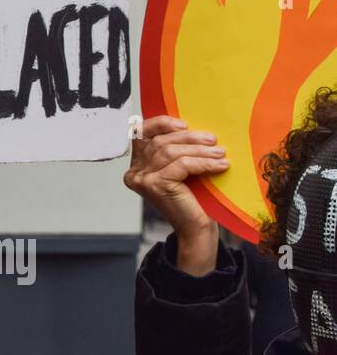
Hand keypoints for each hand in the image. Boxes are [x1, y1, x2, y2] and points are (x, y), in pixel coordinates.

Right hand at [123, 116, 226, 274]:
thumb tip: (189, 125)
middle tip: (213, 140)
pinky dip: (203, 162)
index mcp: (136, 166)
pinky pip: (181, 165)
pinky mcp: (155, 185)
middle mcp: (134, 172)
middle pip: (160, 142)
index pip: (140, 133)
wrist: (196, 230)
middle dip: (189, 138)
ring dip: (200, 150)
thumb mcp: (180, 169)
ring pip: (171, 152)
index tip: (184, 124)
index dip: (161, 124)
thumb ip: (175, 150)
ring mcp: (142, 179)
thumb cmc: (192, 198)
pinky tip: (220, 165)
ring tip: (220, 153)